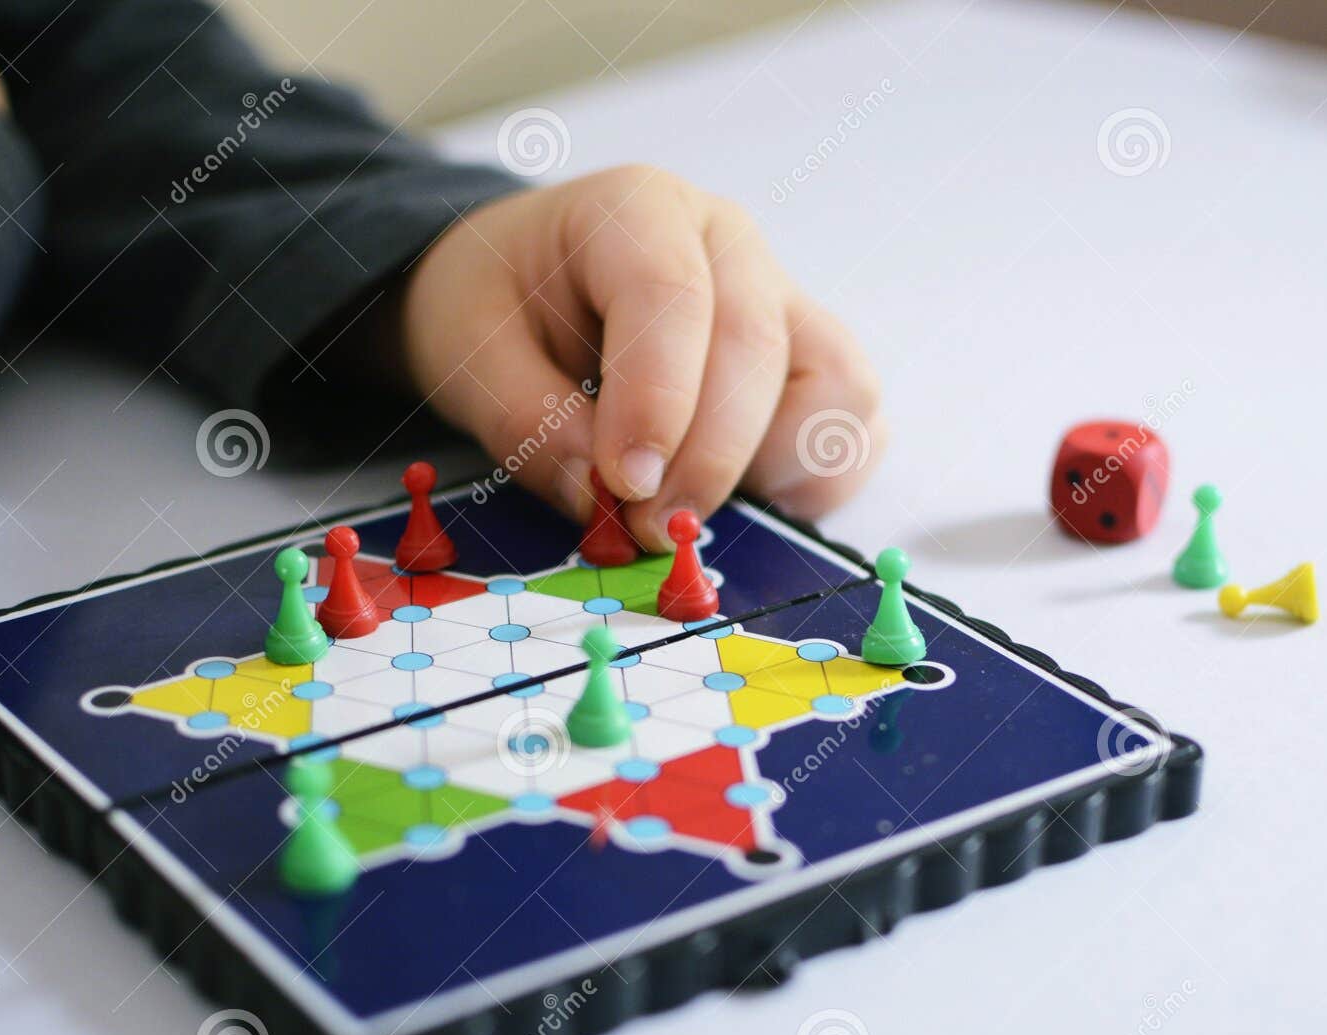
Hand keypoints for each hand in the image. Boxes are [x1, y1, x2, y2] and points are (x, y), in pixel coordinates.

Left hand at [403, 165, 883, 549]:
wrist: (527, 283)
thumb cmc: (502, 304)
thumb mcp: (470, 351)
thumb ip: (526, 421)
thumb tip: (599, 497)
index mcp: (638, 211)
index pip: (672, 295)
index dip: (657, 399)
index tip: (627, 486)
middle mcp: (729, 245)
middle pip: (755, 345)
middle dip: (708, 457)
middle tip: (651, 530)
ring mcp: (784, 302)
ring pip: (836, 383)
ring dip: (775, 467)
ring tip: (695, 506)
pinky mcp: (813, 361)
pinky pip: (856, 424)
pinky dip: (817, 478)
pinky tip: (746, 500)